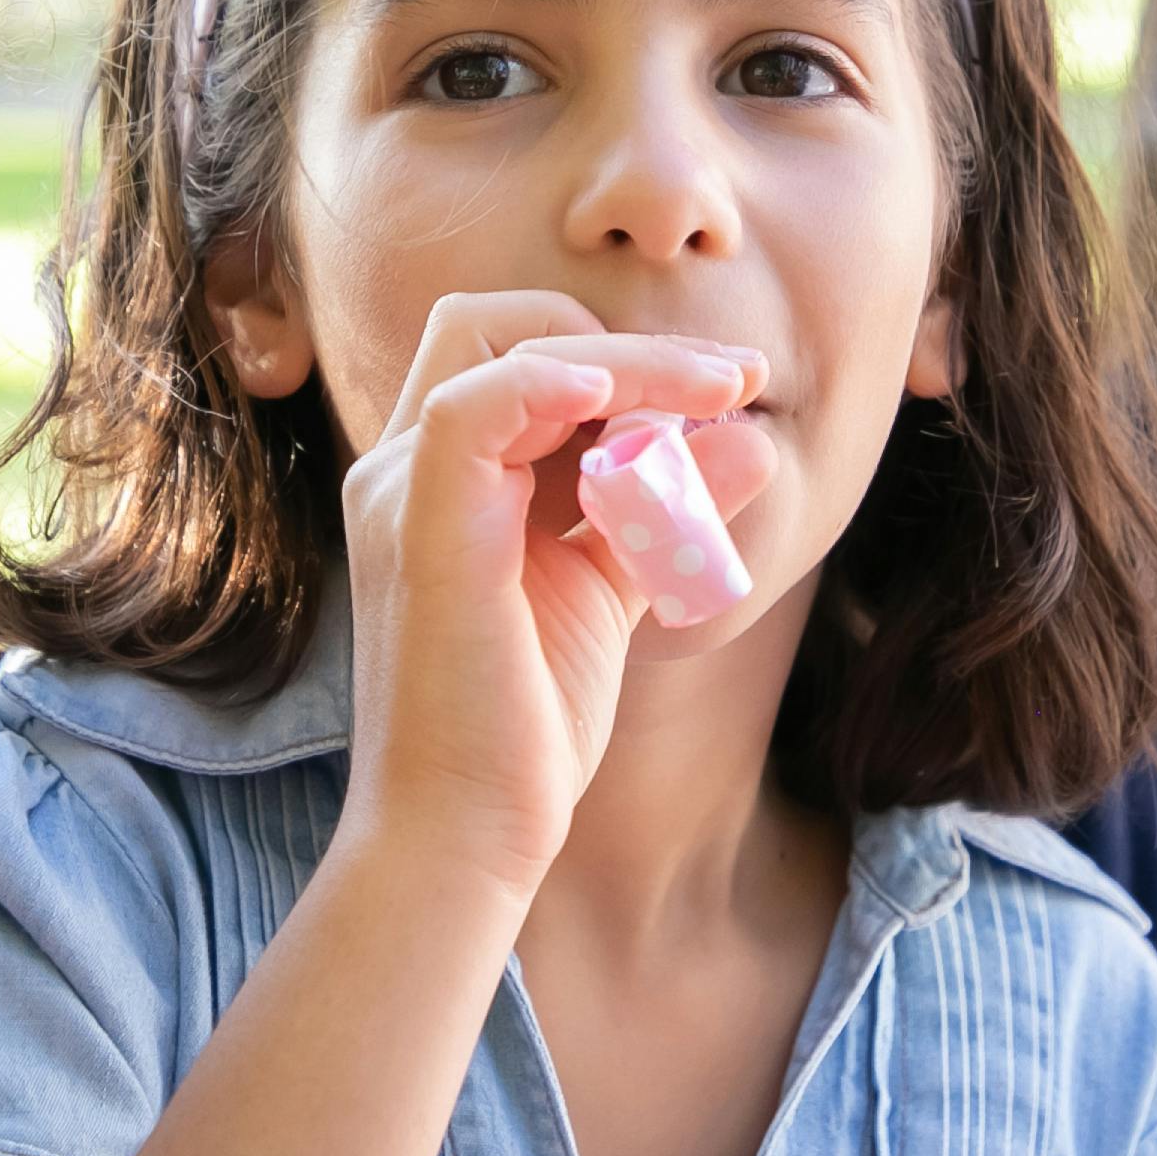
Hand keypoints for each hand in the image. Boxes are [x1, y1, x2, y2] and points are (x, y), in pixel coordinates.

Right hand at [334, 291, 774, 901]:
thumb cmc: (525, 726)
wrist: (466, 835)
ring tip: (718, 392)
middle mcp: (405, 468)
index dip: (619, 350)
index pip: (514, 351)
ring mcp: (402, 490)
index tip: (725, 387)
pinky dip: (554, 381)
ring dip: (627, 359)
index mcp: (441, 478)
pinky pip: (475, 404)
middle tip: (723, 380)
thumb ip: (668, 509)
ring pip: (497, 344)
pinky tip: (627, 399)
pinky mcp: (421, 525)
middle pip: (491, 320)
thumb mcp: (615, 588)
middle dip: (619, 335)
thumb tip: (754, 438)